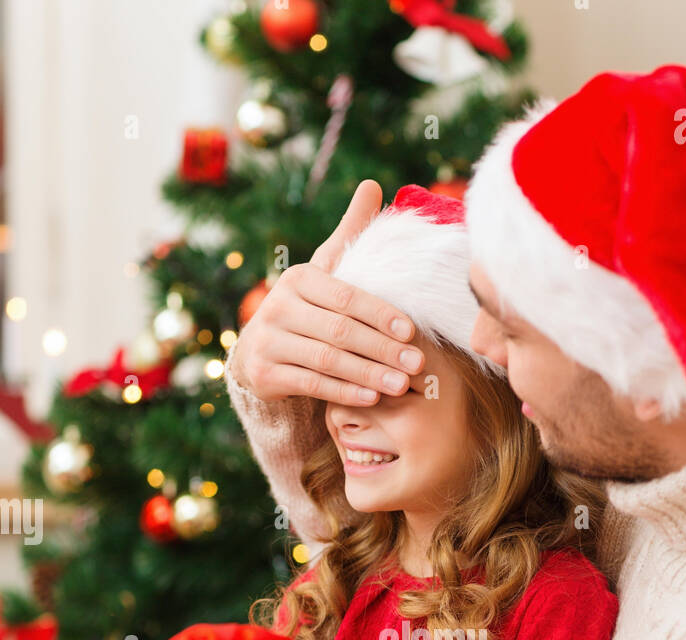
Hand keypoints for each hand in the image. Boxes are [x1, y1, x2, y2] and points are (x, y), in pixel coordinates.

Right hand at [230, 179, 424, 405]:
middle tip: (416, 363)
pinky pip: (311, 384)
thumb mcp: (325, 271)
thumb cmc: (307, 309)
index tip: (412, 331)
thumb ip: (350, 234)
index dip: (380, 314)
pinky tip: (372, 398)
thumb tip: (373, 186)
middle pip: (339, 330)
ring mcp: (268, 341)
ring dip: (368, 374)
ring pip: (327, 360)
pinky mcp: (263, 373)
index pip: (346, 296)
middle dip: (382, 349)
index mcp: (299, 278)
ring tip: (401, 385)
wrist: (259, 352)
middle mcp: (277, 306)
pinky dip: (344, 392)